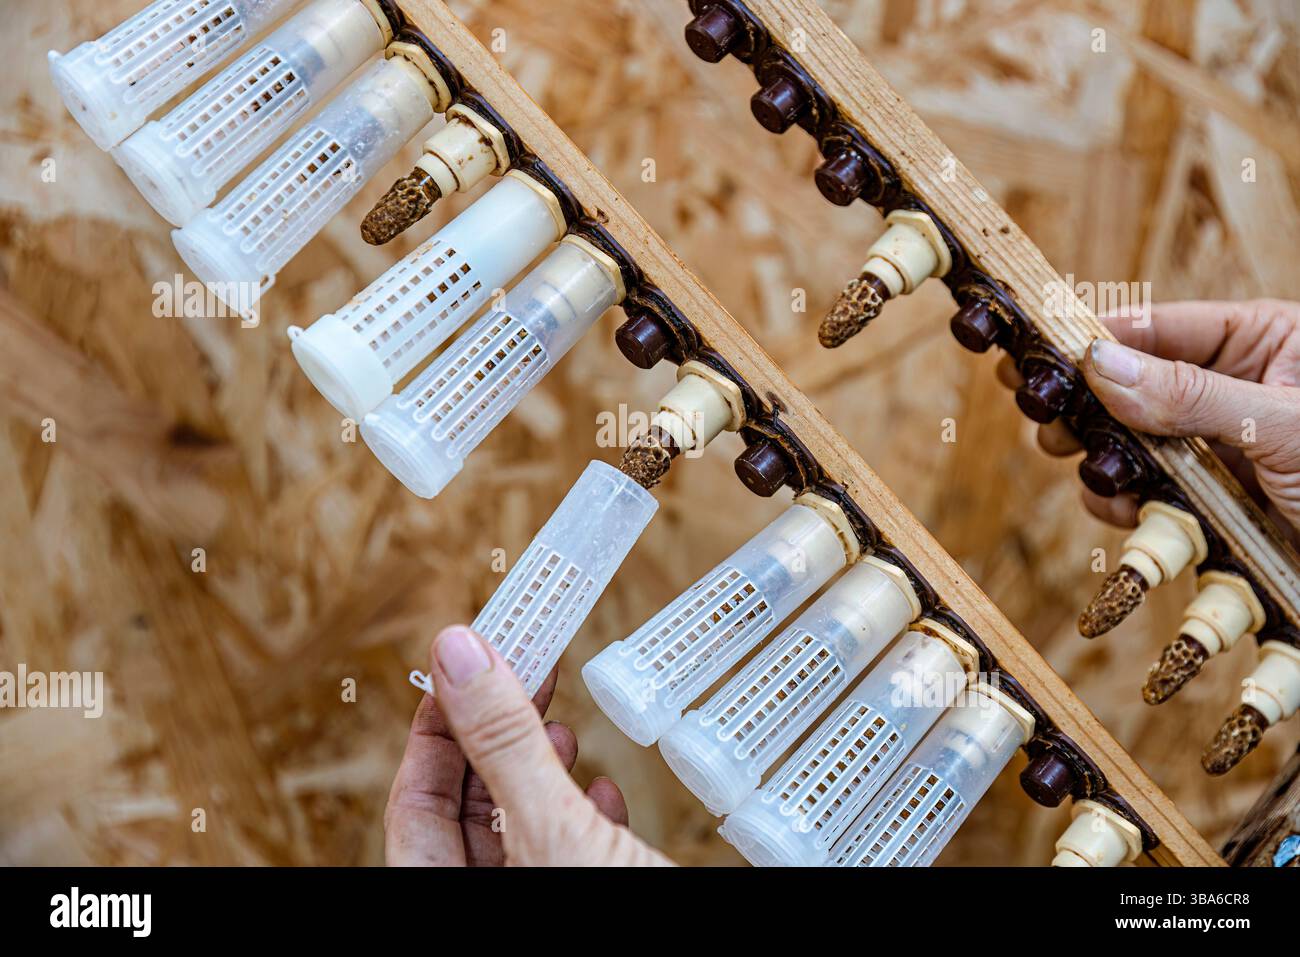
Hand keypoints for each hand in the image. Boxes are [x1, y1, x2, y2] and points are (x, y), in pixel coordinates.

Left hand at [385, 625, 674, 865]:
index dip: (436, 725)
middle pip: (466, 806)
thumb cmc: (623, 921)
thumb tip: (459, 655)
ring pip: (518, 824)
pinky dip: (579, 810)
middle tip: (519, 672)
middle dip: (493, 736)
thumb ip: (503, 744)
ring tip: (558, 725)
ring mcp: (541, 889)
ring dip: (537, 767)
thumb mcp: (550, 826)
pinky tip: (600, 786)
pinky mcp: (590, 890)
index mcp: (449, 890)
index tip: (462, 664)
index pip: (414, 800)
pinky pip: (566, 847)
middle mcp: (488, 894)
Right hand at [1001, 299, 1299, 539]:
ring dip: (1098, 455)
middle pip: (1129, 380)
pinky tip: (1120, 507)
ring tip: (1086, 465)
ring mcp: (1215, 444)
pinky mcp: (1208, 497)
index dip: (1096, 337)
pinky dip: (1121, 500)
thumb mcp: (1281, 426)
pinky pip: (1143, 490)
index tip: (1040, 350)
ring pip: (1127, 438)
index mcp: (1261, 342)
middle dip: (1085, 401)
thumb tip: (1100, 363)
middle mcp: (1231, 386)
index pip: (1159, 326)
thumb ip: (1189, 395)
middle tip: (1045, 415)